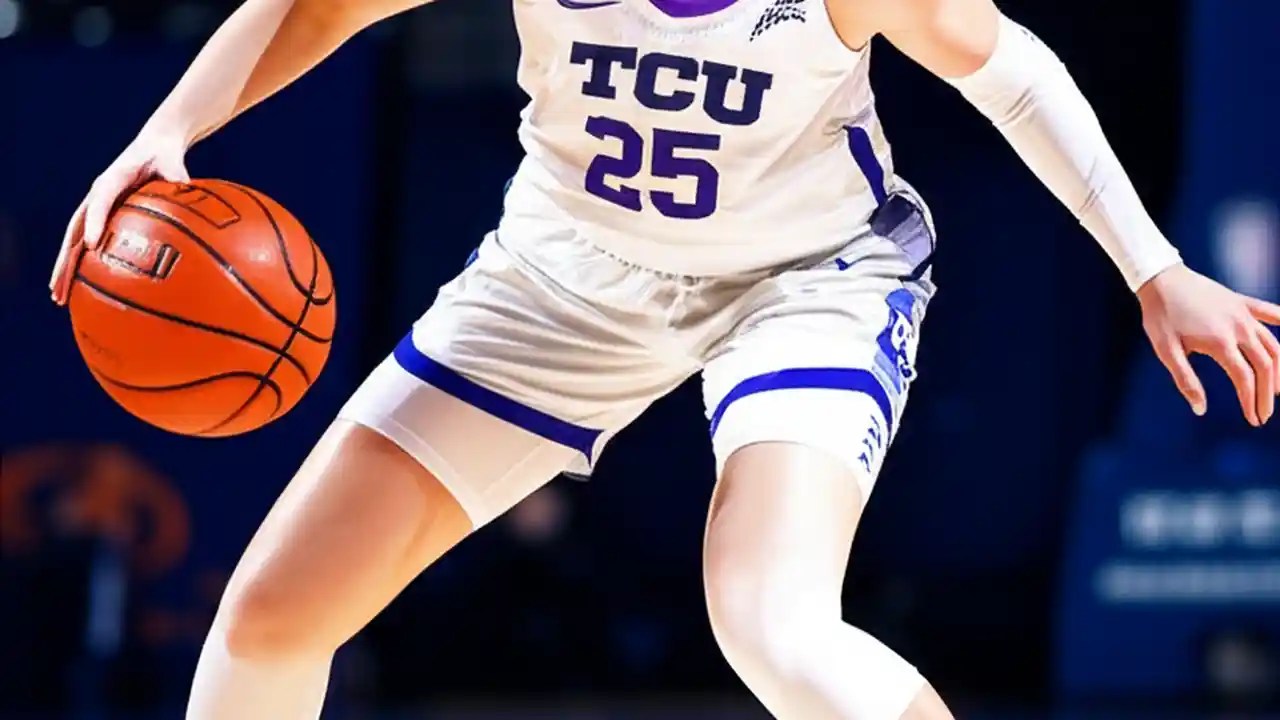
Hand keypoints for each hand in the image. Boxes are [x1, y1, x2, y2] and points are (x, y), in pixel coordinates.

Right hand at [50, 132, 190, 305]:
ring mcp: (96, 206)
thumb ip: (177, 174)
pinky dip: (79, 262)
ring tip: (57, 296)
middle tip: (58, 287)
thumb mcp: (171, 159)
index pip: (100, 202)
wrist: (155, 144)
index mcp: (113, 179)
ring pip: (73, 239)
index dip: (94, 223)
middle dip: (65, 259)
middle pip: (74, 229)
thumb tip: (189, 188)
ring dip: (64, 267)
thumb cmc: (165, 153)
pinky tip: (78, 287)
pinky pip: (87, 240)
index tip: (90, 245)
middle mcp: (97, 194)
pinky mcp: (102, 214)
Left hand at [1138, 264, 1279, 425]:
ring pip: (1273, 345)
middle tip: (1264, 414)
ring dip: (1279, 369)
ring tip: (1278, 391)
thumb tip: (1200, 409)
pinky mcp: (1242, 301)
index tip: (1253, 419)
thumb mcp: (1166, 351)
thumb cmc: (1160, 317)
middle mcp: (1239, 328)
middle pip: (1264, 365)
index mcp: (1220, 342)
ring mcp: (1244, 313)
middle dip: (1267, 393)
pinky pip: (1271, 312)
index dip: (1251, 401)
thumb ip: (1186, 380)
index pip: (1245, 378)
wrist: (1161, 279)